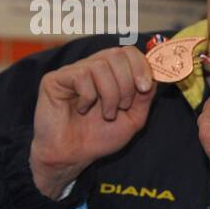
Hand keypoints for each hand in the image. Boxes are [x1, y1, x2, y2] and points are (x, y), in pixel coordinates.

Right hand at [31, 46, 155, 197]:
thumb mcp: (133, 118)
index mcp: (111, 74)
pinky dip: (89, 96)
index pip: (129, 52)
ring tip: (106, 114)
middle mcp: (92, 68)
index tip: (145, 87)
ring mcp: (73, 72)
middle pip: (117, 55)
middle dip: (127, 83)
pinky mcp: (55, 79)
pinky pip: (81, 75)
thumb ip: (145, 96)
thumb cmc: (100, 137)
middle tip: (123, 106)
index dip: (141, 66)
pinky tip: (82, 109)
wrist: (73, 156)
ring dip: (110, 94)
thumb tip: (155, 76)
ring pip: (101, 66)